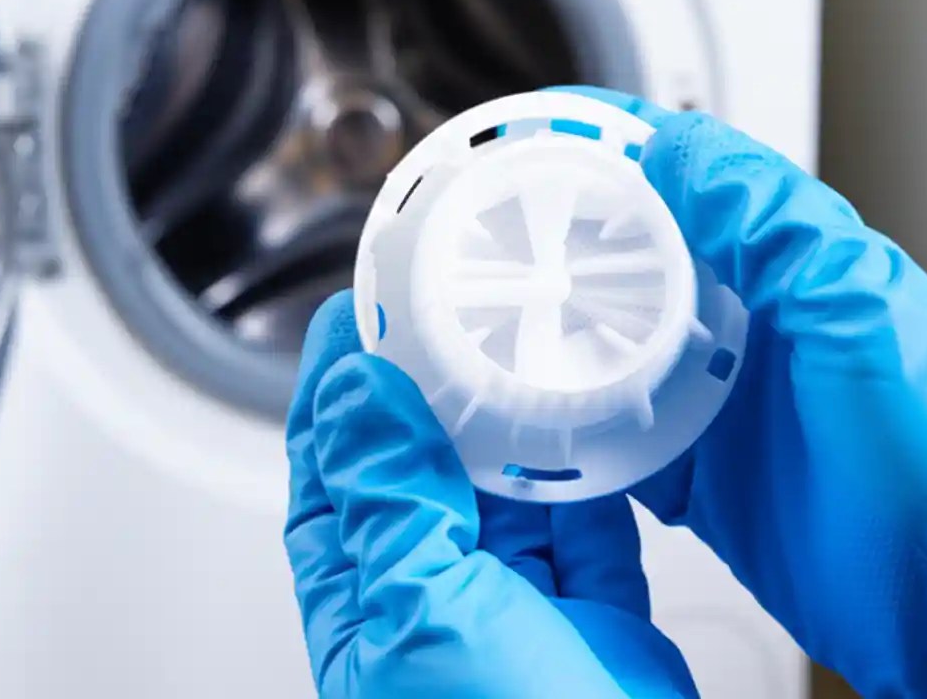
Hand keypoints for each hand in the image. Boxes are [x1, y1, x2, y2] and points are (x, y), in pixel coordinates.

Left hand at [284, 291, 698, 697]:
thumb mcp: (417, 613)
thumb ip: (386, 499)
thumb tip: (357, 395)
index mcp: (363, 602)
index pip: (331, 471)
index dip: (337, 389)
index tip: (357, 313)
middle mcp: (433, 596)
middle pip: (417, 468)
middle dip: (427, 390)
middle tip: (443, 310)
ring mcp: (515, 606)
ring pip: (503, 490)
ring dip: (508, 425)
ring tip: (514, 349)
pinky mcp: (594, 617)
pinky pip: (586, 527)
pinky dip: (588, 476)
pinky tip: (588, 424)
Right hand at [555, 87, 926, 696]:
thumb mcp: (857, 309)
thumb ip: (770, 224)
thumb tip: (676, 149)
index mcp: (794, 270)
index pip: (691, 182)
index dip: (617, 151)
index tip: (542, 140)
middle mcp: (754, 329)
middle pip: (639, 265)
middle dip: (567, 243)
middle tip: (494, 235)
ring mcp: (724, 404)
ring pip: (617, 353)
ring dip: (561, 340)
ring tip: (496, 327)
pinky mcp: (702, 476)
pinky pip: (619, 442)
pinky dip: (576, 436)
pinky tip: (541, 430)